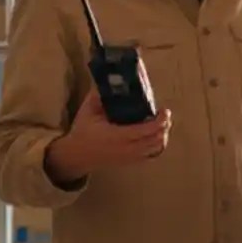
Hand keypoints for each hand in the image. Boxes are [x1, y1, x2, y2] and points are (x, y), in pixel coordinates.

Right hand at [46, 87, 171, 181]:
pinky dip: (157, 145)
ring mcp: (130, 157)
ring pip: (156, 149)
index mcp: (117, 136)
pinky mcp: (130, 162)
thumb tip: (110, 80)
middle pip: (156, 140)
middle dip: (164, 126)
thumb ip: (98, 95)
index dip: (160, 121)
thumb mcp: (87, 111)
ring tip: (162, 124)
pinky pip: (151, 155)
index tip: (164, 110)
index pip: (146, 130)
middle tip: (164, 114)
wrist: (76, 155)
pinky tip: (156, 136)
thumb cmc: (82, 131)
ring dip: (162, 135)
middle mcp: (126, 148)